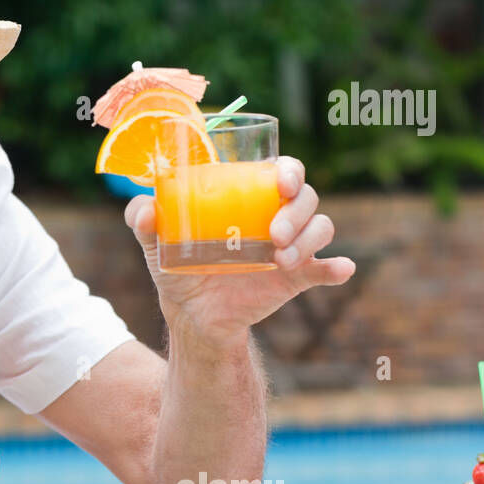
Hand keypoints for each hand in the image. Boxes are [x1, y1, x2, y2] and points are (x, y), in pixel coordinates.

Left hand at [124, 156, 355, 351]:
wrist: (190, 313)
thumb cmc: (178, 263)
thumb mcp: (154, 242)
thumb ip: (142, 220)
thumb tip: (144, 212)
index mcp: (247, 196)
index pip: (280, 170)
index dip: (288, 170)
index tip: (280, 182)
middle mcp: (275, 215)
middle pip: (306, 196)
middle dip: (298, 210)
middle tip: (275, 232)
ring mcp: (290, 246)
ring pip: (321, 227)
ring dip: (309, 239)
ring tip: (281, 259)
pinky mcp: (296, 277)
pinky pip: (325, 268)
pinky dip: (337, 267)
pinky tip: (341, 268)